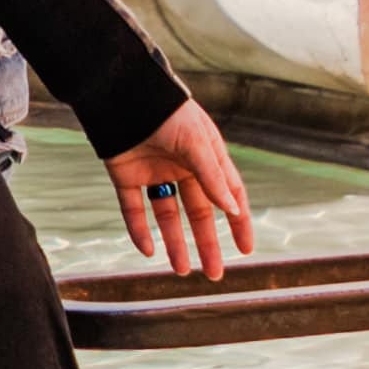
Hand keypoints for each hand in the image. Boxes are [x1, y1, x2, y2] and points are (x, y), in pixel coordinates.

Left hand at [99, 102, 254, 279]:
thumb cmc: (167, 113)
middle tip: (213, 273)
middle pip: (198, 212)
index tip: (246, 249)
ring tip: (181, 270)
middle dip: (207, 243)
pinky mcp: (126, 176)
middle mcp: (182, 167)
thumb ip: (212, 178)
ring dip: (175, 243)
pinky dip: (140, 230)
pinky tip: (148, 250)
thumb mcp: (196, 144)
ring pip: (167, 215)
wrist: (122, 94)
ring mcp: (154, 172)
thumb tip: (233, 209)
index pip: (228, 194)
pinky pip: (133, 209)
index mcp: (205, 157)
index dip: (238, 221)